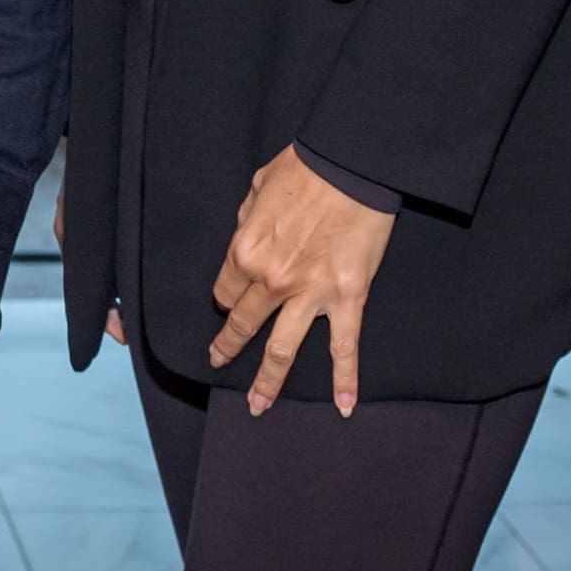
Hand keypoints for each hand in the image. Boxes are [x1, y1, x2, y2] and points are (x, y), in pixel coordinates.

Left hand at [210, 144, 397, 415]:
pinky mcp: (346, 299)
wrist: (350, 165)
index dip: (226, 297)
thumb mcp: (258, 189)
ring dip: (268, 380)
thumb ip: (247, 222)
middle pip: (244, 323)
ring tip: (257, 405)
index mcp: (244, 252)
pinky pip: (344, 348)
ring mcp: (309, 294)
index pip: (226, 290)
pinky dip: (345, 380)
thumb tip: (246, 237)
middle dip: (229, 345)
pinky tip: (344, 405)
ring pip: (282, 349)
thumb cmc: (304, 170)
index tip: (228, 302)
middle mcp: (271, 281)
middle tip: (219, 360)